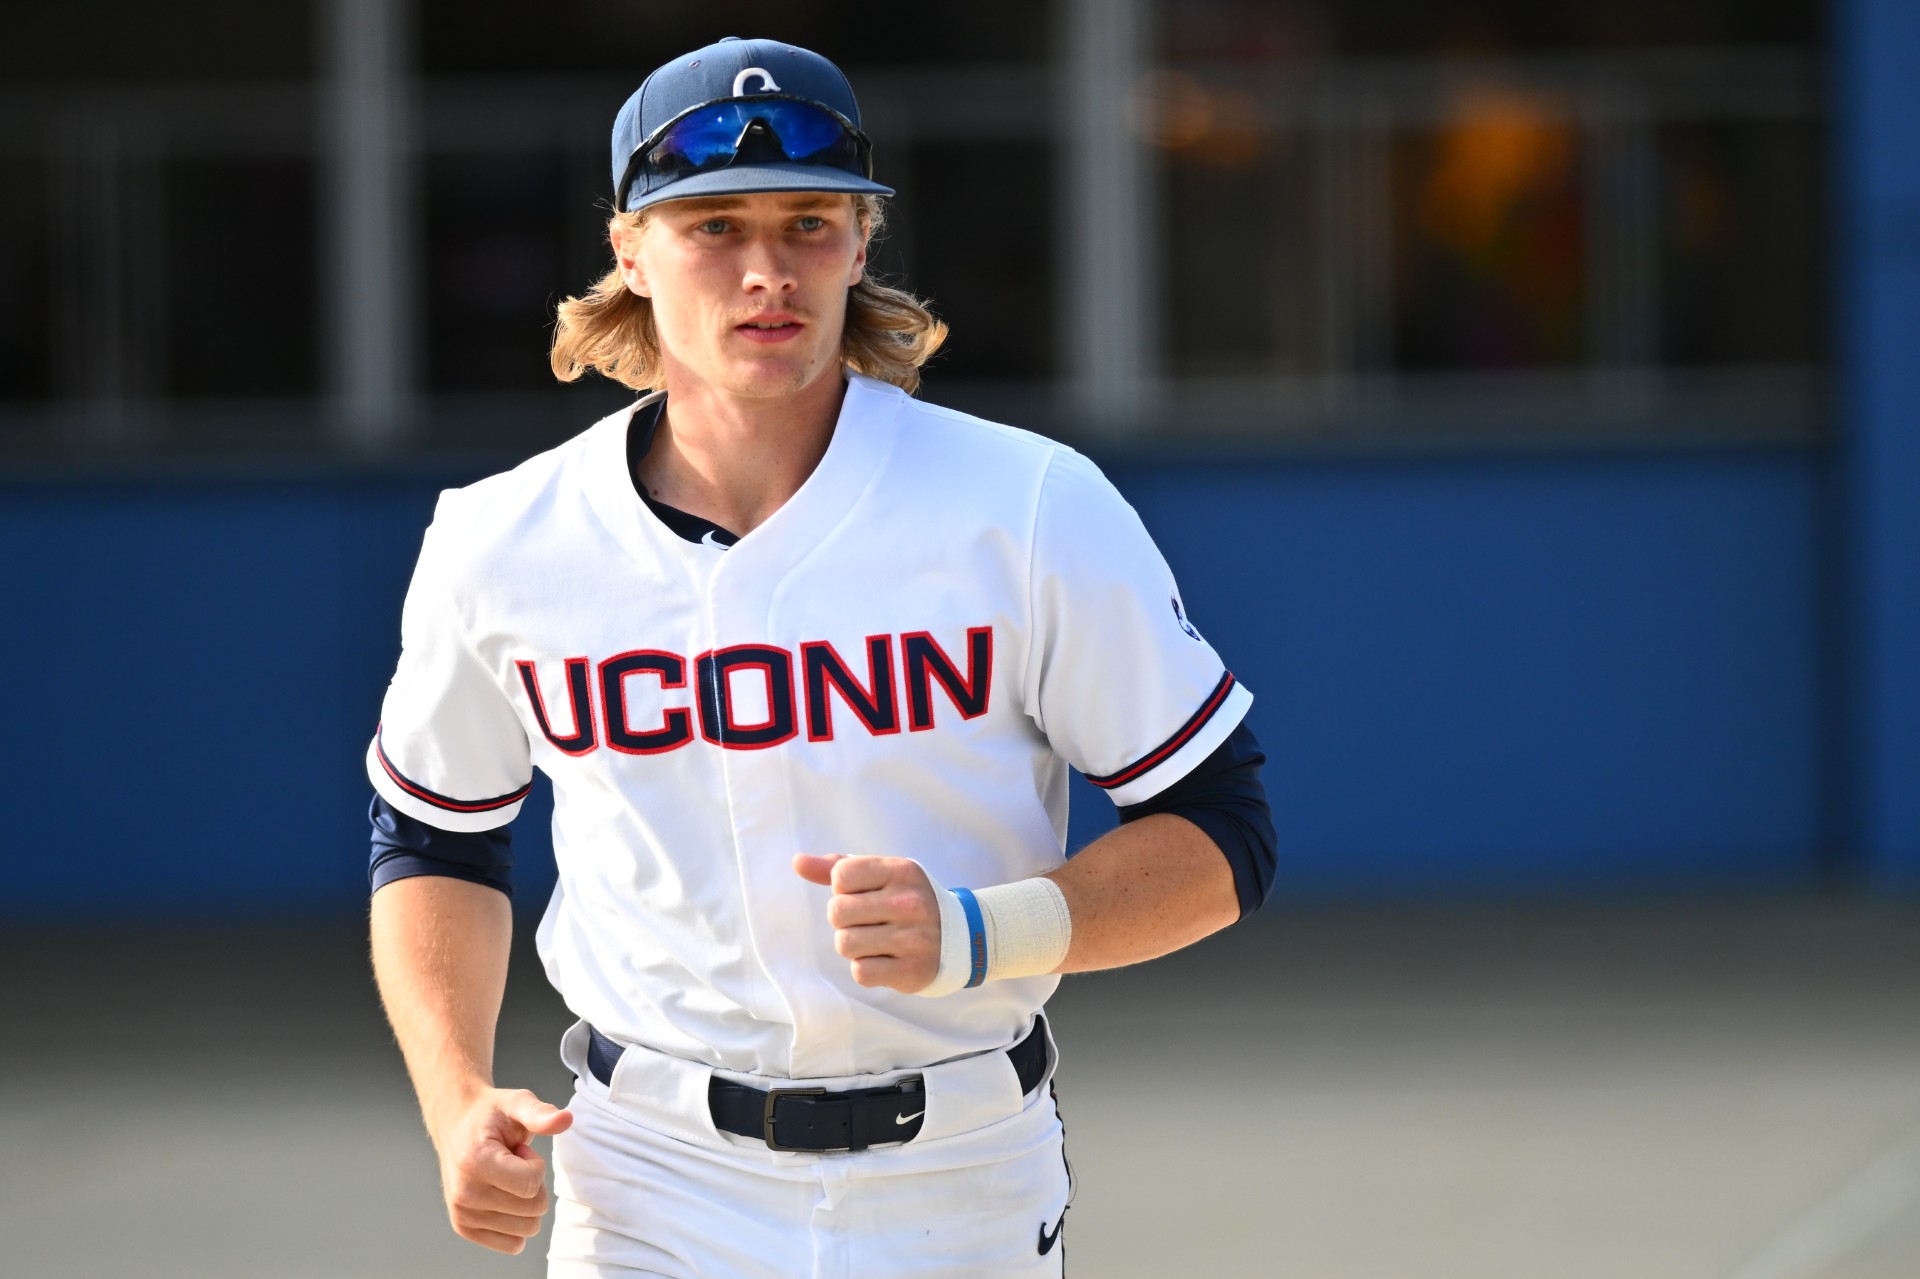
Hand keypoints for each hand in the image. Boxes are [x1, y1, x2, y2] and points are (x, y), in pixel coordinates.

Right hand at [429, 1087, 572, 1254]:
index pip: (531, 1184)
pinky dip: (517, 1222)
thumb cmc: (491, 1114)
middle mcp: (463, 1193)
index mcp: (474, 1161)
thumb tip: (567, 1119)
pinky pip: (513, 1244)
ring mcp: (461, 1214)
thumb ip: (541, 1113)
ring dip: (524, 1202)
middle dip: (533, 1184)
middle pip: (533, 1209)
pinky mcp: (464, 1227)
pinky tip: (500, 1194)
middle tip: (512, 1162)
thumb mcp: (517, 1102)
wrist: (457, 1124)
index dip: (536, 1165)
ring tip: (505, 1176)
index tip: (519, 1150)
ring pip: (526, 1229)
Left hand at [793, 854, 941, 992]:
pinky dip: (866, 968)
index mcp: (901, 871)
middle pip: (837, 912)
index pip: (841, 876)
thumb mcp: (882, 875)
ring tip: (877, 941)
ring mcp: (912, 938)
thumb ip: (837, 867)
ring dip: (853, 946)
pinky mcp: (911, 970)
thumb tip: (797, 862)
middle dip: (845, 920)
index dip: (843, 889)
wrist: (961, 938)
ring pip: (844, 944)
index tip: (865, 895)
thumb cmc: (907, 901)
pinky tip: (885, 959)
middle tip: (868, 921)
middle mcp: (909, 902)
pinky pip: (860, 972)